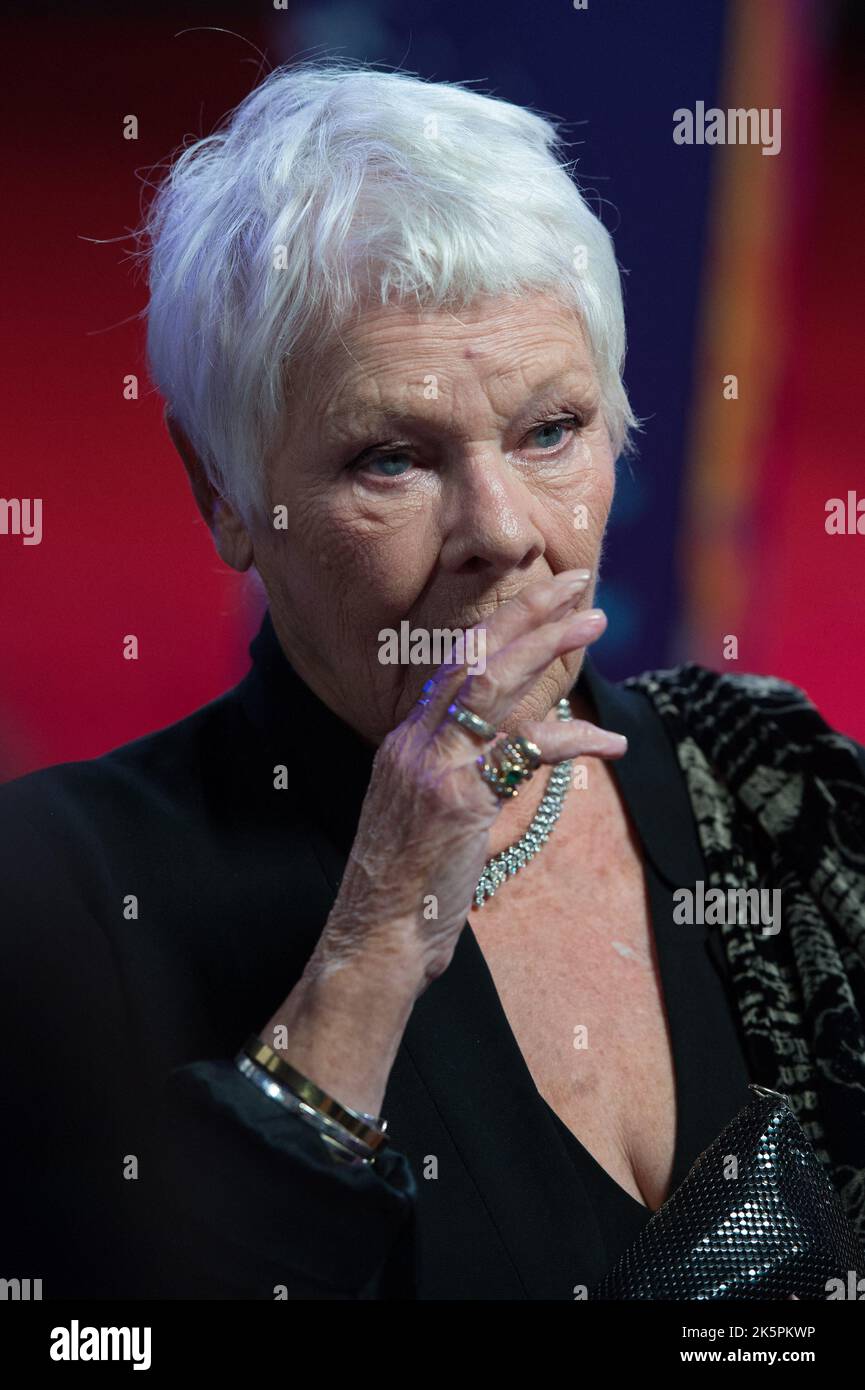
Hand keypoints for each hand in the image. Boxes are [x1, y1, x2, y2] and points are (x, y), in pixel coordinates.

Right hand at [312, 568, 627, 992]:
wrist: (377, 935)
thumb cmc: (406, 886)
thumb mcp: (424, 815)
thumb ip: (457, 775)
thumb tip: (503, 757)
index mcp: (405, 743)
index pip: (453, 664)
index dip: (500, 626)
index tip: (540, 598)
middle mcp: (413, 743)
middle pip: (474, 656)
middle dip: (527, 612)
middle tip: (575, 583)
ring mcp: (434, 767)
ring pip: (494, 685)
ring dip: (548, 645)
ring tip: (594, 619)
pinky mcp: (458, 799)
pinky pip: (523, 752)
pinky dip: (573, 742)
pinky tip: (611, 743)